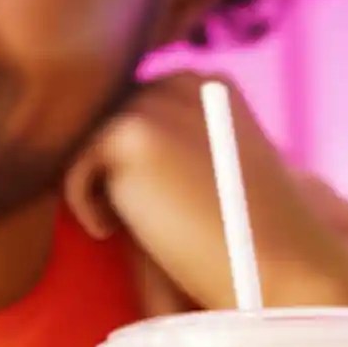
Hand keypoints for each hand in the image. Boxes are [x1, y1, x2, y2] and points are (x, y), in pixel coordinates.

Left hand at [64, 72, 347, 312]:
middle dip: (102, 165)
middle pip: (104, 116)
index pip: (133, 105)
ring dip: (92, 185)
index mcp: (209, 85)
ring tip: (121, 223)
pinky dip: (81, 204)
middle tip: (119, 215)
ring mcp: (159, 102)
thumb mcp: (207, 172)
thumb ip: (168, 148)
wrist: (274, 266)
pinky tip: (109, 232)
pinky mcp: (132, 132)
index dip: (122, 154)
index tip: (138, 200)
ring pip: (86, 141)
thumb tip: (102, 149)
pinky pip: (73, 167)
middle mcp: (186, 80)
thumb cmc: (240, 235)